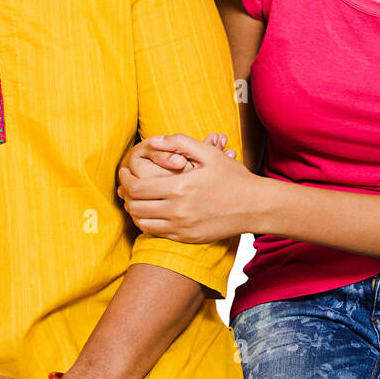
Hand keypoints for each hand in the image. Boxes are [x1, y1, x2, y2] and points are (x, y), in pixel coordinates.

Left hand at [118, 133, 257, 241]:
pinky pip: (157, 233)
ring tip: (136, 198)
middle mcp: (177, 210)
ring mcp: (182, 227)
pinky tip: (152, 211)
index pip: (137, 187)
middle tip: (126, 184)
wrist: (255, 206)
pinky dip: (148, 222)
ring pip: (142, 222)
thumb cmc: (233, 177)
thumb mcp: (209, 153)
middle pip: (134, 206)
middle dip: (125, 194)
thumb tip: (153, 140)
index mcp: (180, 187)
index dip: (125, 178)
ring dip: (134, 210)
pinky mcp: (187, 238)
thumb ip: (179, 143)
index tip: (124, 170)